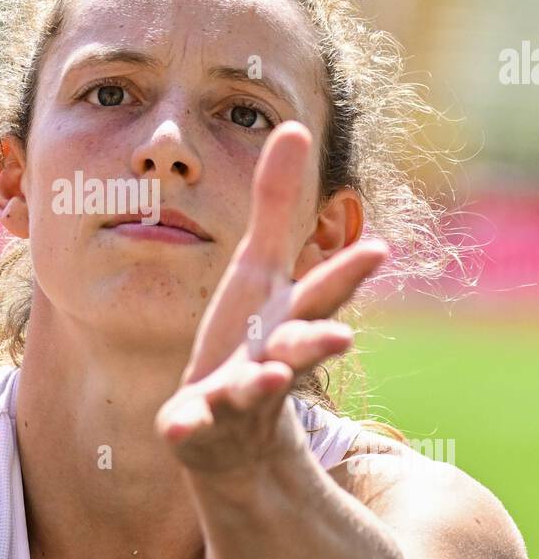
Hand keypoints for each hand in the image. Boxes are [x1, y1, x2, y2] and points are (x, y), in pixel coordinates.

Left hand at [154, 122, 387, 476]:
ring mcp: (238, 395)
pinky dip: (189, 429)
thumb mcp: (259, 268)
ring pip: (253, 390)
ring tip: (264, 376)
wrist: (232, 435)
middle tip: (340, 337)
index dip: (349, 273)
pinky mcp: (200, 424)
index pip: (322, 293)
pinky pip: (194, 428)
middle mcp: (273, 358)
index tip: (379, 249)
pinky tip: (178, 427)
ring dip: (260, 383)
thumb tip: (294, 123)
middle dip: (318, 340)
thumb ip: (275, 204)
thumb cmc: (250, 337)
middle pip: (299, 347)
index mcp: (289, 319)